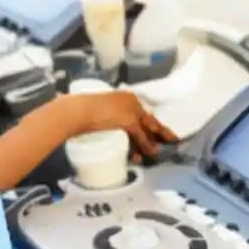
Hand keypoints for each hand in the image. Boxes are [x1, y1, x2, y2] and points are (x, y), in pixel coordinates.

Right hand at [58, 90, 177, 157]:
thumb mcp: (97, 112)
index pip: (140, 111)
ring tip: (156, 152)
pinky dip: (145, 145)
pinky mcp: (130, 121)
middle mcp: (130, 100)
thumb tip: (105, 124)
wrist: (77, 111)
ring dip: (152, 141)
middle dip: (159, 130)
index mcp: (123, 96)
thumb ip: (106, 117)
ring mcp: (131, 109)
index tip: (155, 129)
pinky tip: (149, 152)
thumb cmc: (80, 110)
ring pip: (147, 128)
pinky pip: (141, 136)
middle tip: (171, 139)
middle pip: (148, 118)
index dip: (149, 121)